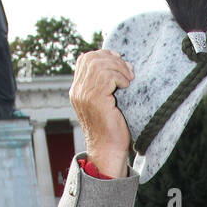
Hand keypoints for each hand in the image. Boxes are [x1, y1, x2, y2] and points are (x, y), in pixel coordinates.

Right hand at [69, 50, 134, 177]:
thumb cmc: (112, 129)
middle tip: (128, 70)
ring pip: (100, 65)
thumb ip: (105, 85)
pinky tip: (126, 87)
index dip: (103, 55)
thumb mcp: (106, 102)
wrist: (108, 151)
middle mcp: (77, 91)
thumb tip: (118, 62)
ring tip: (129, 79)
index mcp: (78, 90)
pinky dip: (120, 77)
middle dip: (113, 60)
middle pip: (92, 58)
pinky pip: (107, 76)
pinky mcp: (94, 99)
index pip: (85, 59)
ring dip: (119, 68)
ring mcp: (84, 94)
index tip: (120, 61)